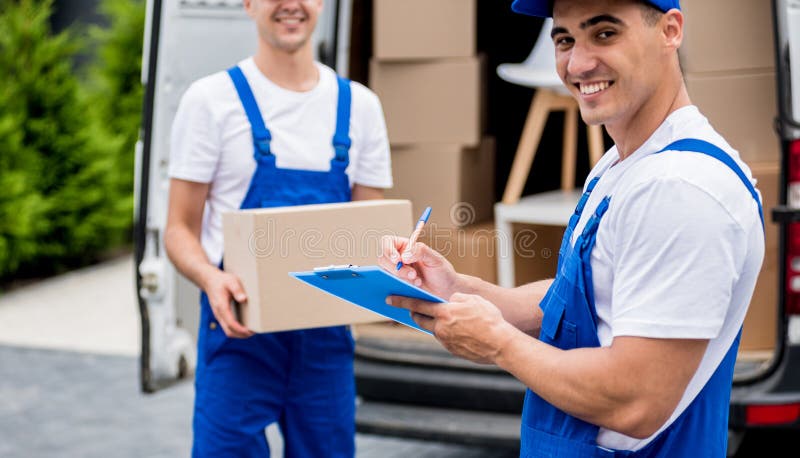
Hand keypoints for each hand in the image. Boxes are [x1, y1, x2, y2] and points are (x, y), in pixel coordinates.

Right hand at [202, 269, 253, 338]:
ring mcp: (219, 316)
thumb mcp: (231, 281)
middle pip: (229, 331)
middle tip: (254, 332)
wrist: (209, 281)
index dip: (240, 329)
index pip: (230, 323)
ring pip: (228, 331)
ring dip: (239, 334)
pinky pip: (227, 327)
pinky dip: (236, 330)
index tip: (250, 331)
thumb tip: (243, 299)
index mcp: (221, 306)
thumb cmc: (222, 281)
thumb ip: (237, 290)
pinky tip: (245, 327)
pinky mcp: (221, 316)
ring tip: (251, 332)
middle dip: (241, 335)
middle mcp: (219, 314)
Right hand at [378, 235, 459, 299]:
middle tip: (413, 275)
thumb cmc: (442, 272)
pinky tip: (410, 289)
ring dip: (400, 278)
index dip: (388, 250)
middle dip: (397, 269)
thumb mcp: (435, 259)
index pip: (388, 242)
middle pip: (383, 259)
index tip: (397, 260)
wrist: (447, 291)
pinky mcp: (396, 286)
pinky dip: (397, 287)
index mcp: (406, 247)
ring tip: (417, 282)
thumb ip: (420, 251)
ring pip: (385, 273)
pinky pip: (388, 285)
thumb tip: (403, 255)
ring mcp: (396, 273)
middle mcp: (398, 259)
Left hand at [388, 293, 513, 364]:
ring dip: (435, 324)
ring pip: (434, 330)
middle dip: (415, 314)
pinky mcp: (453, 351)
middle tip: (414, 310)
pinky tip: (461, 332)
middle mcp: (441, 328)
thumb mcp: (474, 300)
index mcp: (445, 313)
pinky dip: (448, 334)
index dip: (402, 301)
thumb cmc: (490, 319)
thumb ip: (457, 298)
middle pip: (420, 320)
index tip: (390, 299)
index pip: (417, 305)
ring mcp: (446, 341)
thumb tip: (450, 301)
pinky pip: (446, 339)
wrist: (500, 344)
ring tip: (447, 320)